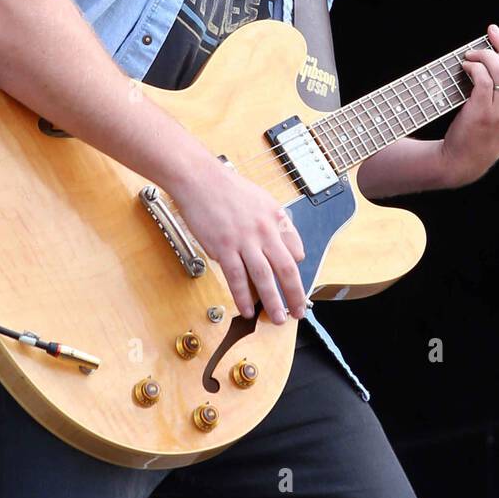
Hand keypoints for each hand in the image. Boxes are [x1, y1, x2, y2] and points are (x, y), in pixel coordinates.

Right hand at [171, 162, 307, 323]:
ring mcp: (244, 240)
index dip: (298, 269)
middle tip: (298, 312)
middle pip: (286, 269)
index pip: (296, 249)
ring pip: (264, 278)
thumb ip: (276, 222)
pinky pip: (236, 278)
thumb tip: (290, 246)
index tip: (297, 284)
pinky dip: (243, 297)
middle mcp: (264, 230)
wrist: (200, 179)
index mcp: (275, 218)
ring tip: (277, 318)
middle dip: (295, 294)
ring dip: (272, 301)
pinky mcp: (223, 248)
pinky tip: (247, 309)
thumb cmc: (227, 188)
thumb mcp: (262, 199)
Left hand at [440, 23, 498, 186]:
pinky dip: (474, 67)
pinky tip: (465, 67)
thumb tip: (493, 58)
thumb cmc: (480, 134)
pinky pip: (483, 79)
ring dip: (483, 55)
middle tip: (483, 43)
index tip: (494, 33)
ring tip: (469, 57)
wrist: (464, 163)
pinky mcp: (482, 112)